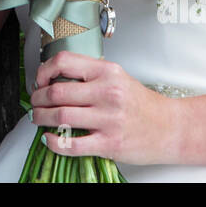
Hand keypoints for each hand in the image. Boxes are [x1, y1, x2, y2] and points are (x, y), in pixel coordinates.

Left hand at [29, 51, 177, 164]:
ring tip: (38, 119)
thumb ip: (90, 75)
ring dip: (41, 118)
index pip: (64, 62)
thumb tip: (54, 78)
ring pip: (60, 116)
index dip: (43, 71)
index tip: (39, 80)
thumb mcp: (118, 78)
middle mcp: (107, 93)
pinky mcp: (109, 143)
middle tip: (35, 102)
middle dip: (38, 98)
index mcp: (107, 72)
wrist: (170, 128)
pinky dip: (54, 142)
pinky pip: (72, 144)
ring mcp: (108, 119)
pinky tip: (50, 139)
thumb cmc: (142, 105)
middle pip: (56, 92)